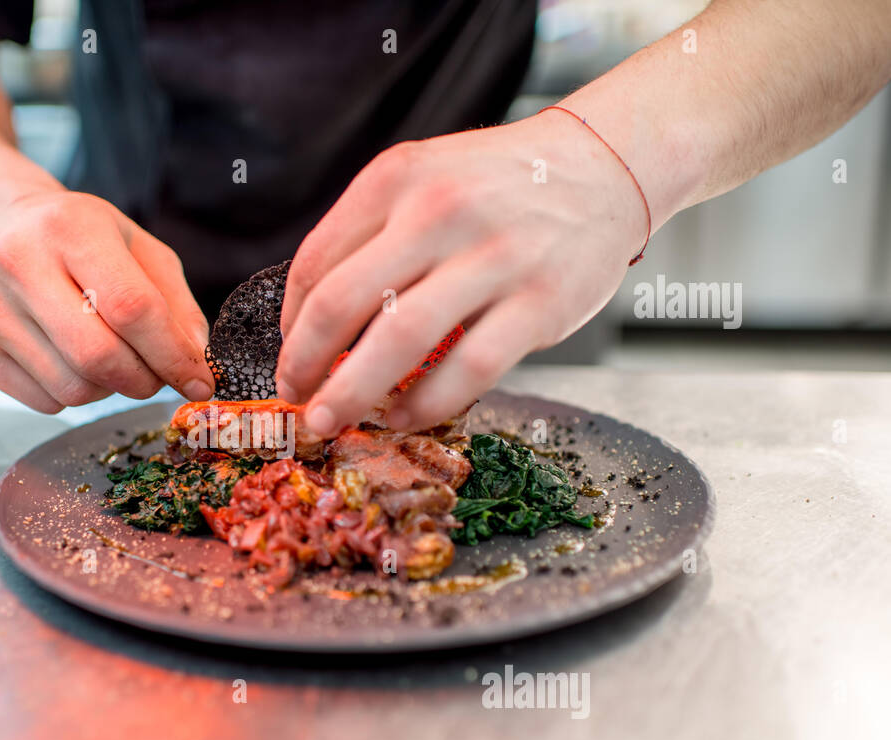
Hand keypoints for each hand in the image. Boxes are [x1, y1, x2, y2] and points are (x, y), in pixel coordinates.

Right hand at [0, 189, 213, 412]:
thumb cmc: (79, 241)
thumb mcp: (139, 250)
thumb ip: (176, 306)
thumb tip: (196, 367)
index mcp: (69, 227)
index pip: (131, 308)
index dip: (173, 355)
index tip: (199, 381)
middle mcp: (17, 262)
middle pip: (98, 357)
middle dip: (143, 380)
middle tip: (156, 377)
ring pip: (71, 389)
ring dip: (107, 388)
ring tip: (108, 357)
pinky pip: (43, 402)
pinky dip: (71, 394)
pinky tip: (68, 359)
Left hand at [276, 109, 647, 435]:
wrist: (604, 166)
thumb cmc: (499, 186)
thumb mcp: (423, 179)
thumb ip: (369, 235)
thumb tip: (310, 321)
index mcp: (397, 178)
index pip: (317, 262)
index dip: (289, 322)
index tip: (289, 357)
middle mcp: (439, 211)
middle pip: (343, 303)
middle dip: (304, 363)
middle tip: (295, 398)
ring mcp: (493, 257)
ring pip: (400, 340)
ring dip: (352, 391)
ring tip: (330, 419)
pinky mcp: (539, 302)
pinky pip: (468, 369)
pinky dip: (425, 404)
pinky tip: (404, 416)